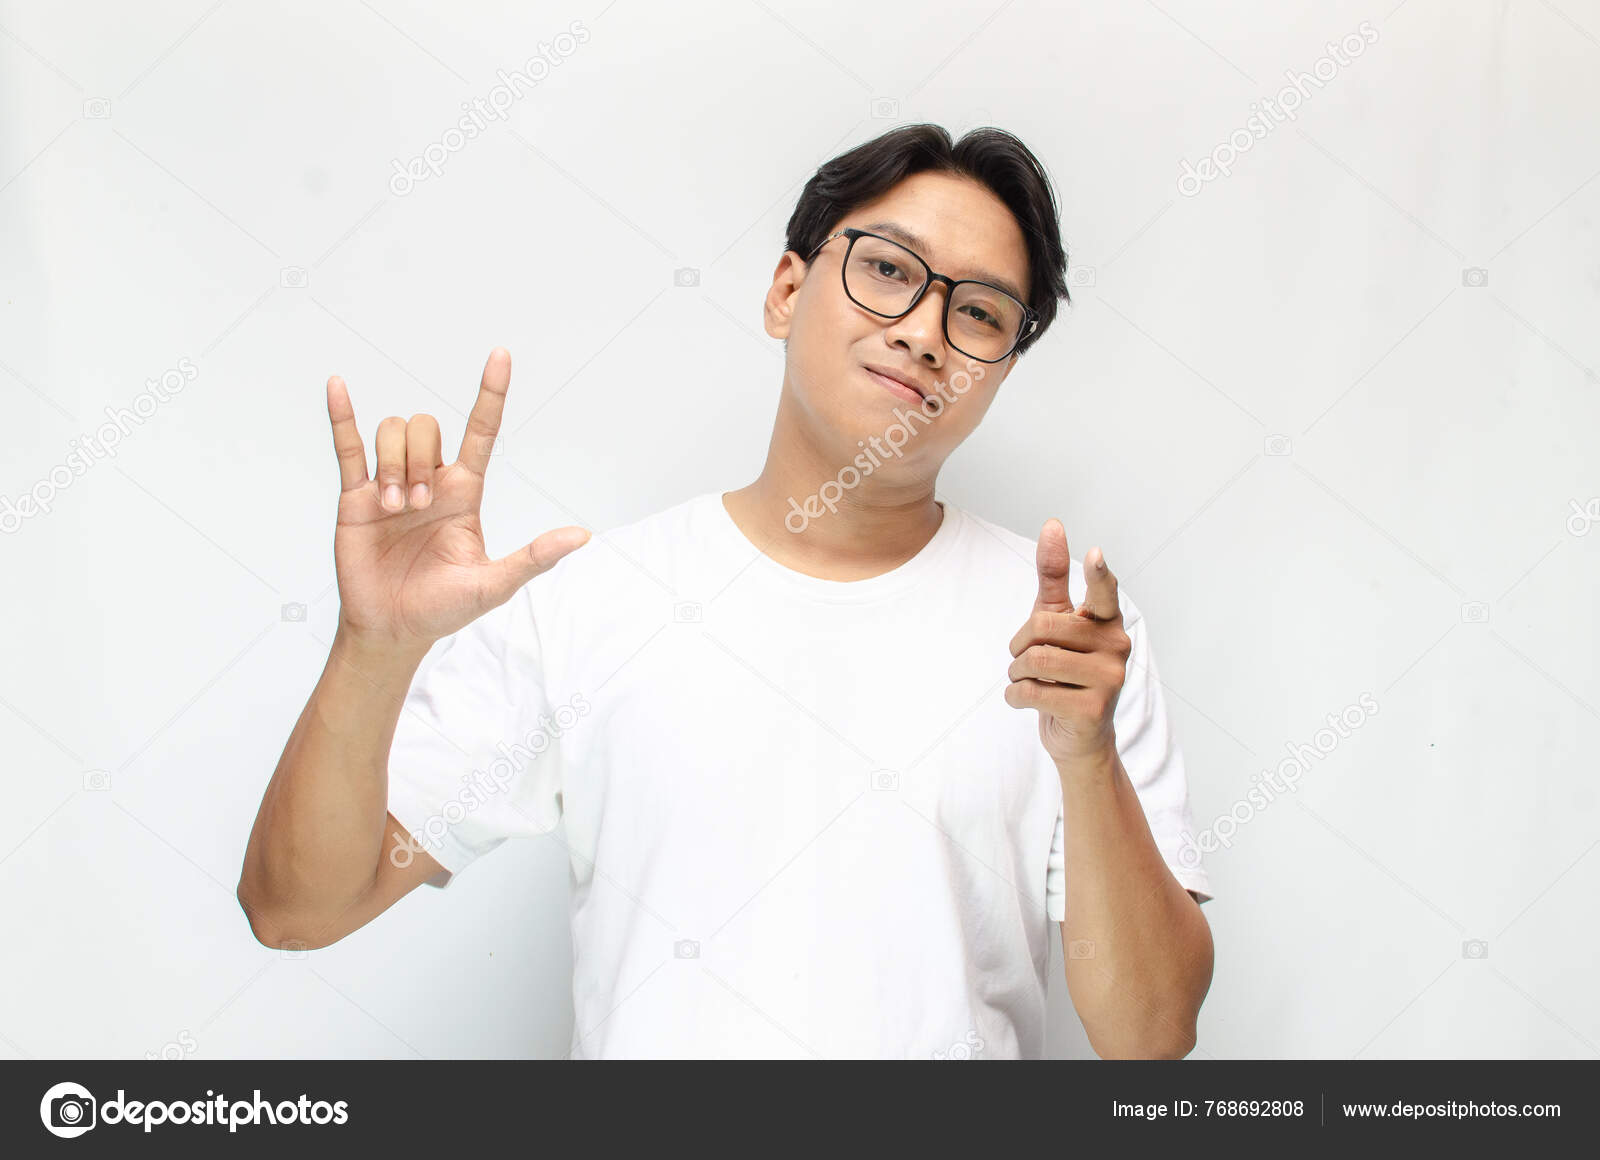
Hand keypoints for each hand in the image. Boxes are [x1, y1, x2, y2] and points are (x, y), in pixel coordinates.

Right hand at [324, 347, 590, 653]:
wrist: (392, 630)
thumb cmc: (443, 609)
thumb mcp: (493, 585)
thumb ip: (534, 558)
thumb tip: (582, 537)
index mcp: (465, 492)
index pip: (481, 431)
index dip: (490, 394)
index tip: (500, 355)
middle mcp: (430, 480)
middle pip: (427, 429)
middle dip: (421, 460)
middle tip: (417, 507)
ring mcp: (391, 485)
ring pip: (392, 435)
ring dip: (393, 466)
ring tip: (393, 510)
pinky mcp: (356, 498)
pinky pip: (348, 447)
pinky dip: (343, 415)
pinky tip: (338, 386)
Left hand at [1004, 519, 1130, 766]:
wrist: (1080, 737)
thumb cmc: (1066, 671)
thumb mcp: (1056, 622)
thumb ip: (1055, 577)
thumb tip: (1053, 525)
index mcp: (1108, 622)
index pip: (1103, 592)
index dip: (1097, 574)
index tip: (1094, 554)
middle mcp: (1116, 646)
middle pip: (1042, 627)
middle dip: (1019, 645)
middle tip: (1025, 660)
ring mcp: (1109, 679)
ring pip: (1034, 660)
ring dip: (1015, 672)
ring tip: (1027, 680)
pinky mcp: (1092, 709)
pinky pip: (1032, 691)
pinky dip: (1015, 696)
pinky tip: (1025, 700)